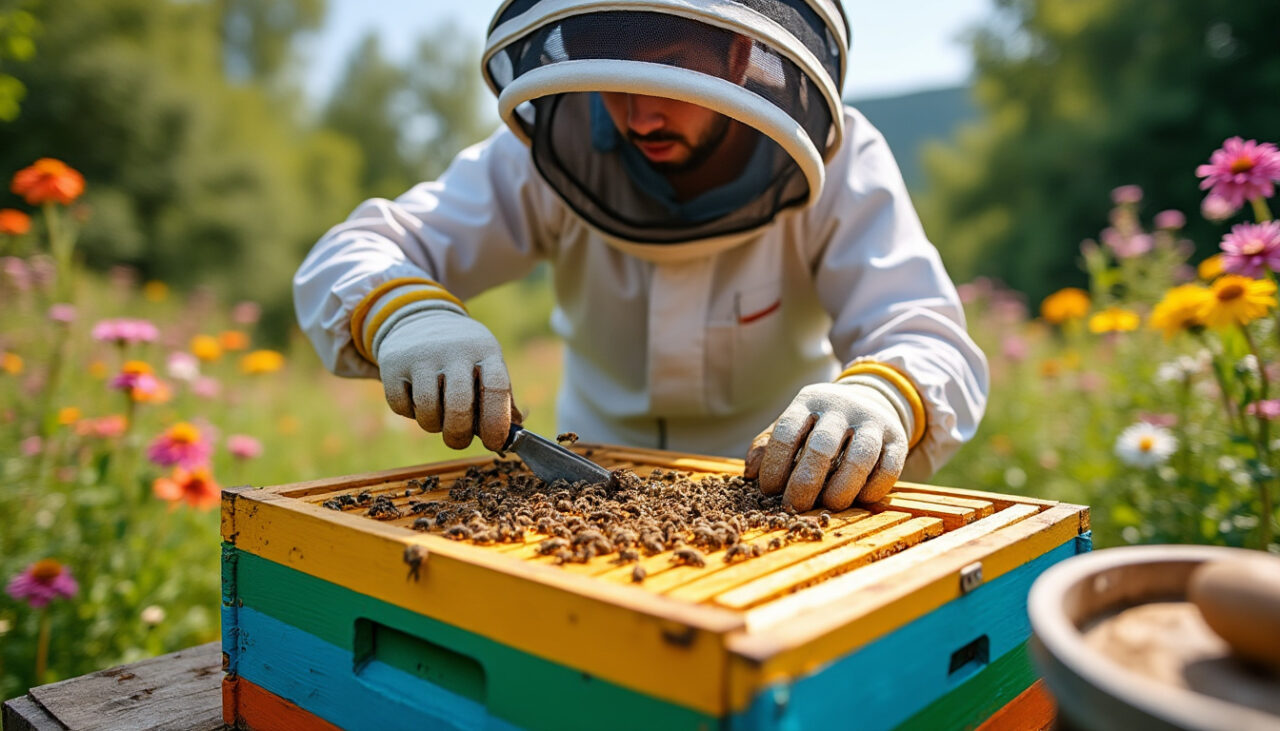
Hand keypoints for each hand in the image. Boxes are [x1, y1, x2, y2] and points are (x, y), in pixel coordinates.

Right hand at [374, 309, 515, 450]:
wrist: (420, 319)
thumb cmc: (463, 356)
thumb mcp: (487, 364)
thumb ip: (501, 399)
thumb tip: (512, 437)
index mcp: (485, 350)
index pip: (497, 388)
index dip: (496, 422)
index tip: (493, 442)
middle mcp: (454, 350)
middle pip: (459, 405)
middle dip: (459, 434)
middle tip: (459, 441)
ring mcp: (422, 354)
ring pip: (428, 409)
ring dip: (433, 426)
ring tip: (437, 417)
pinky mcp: (393, 363)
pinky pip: (401, 406)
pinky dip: (409, 413)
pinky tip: (417, 401)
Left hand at [744, 382, 908, 510]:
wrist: (872, 401)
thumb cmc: (820, 424)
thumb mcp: (793, 424)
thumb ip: (768, 445)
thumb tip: (750, 473)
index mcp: (809, 401)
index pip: (787, 431)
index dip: (775, 465)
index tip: (769, 490)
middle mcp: (841, 407)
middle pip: (822, 447)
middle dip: (805, 482)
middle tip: (794, 506)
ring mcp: (872, 421)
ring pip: (860, 457)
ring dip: (842, 488)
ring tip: (829, 505)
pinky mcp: (898, 438)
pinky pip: (889, 467)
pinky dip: (874, 488)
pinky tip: (860, 499)